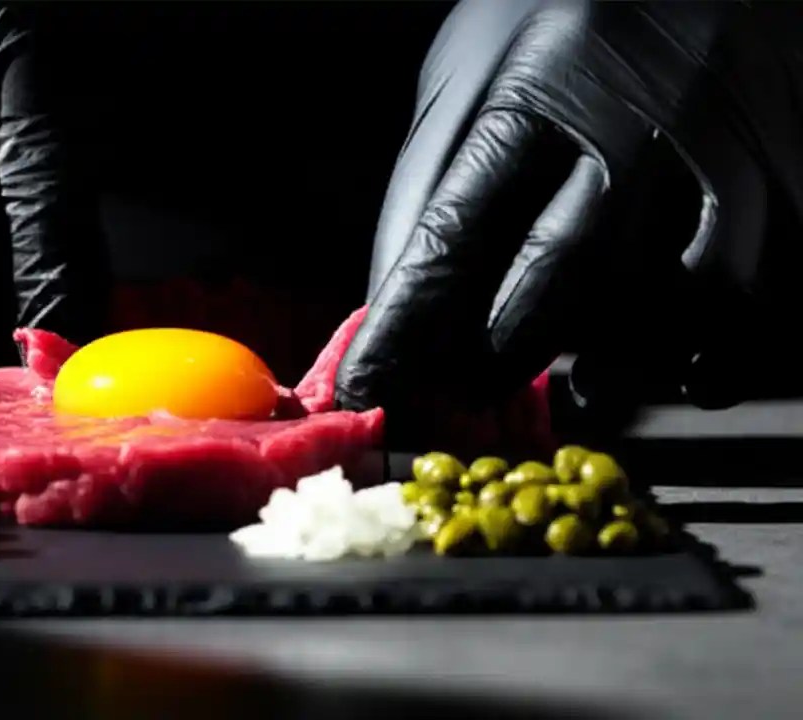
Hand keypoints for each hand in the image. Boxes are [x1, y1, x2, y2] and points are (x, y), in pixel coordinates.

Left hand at [334, 0, 802, 418]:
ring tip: (558, 358)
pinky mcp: (786, 193)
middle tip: (464, 380)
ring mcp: (725, 160)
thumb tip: (393, 304)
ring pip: (648, 311)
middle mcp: (640, 123)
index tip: (369, 388)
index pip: (454, 233)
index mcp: (540, 85)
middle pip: (552, 284)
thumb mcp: (472, 72)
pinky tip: (653, 352)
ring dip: (591, 357)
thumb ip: (432, 181)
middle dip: (492, 352)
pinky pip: (737, 315)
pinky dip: (688, 358)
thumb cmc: (570, 29)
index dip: (405, 329)